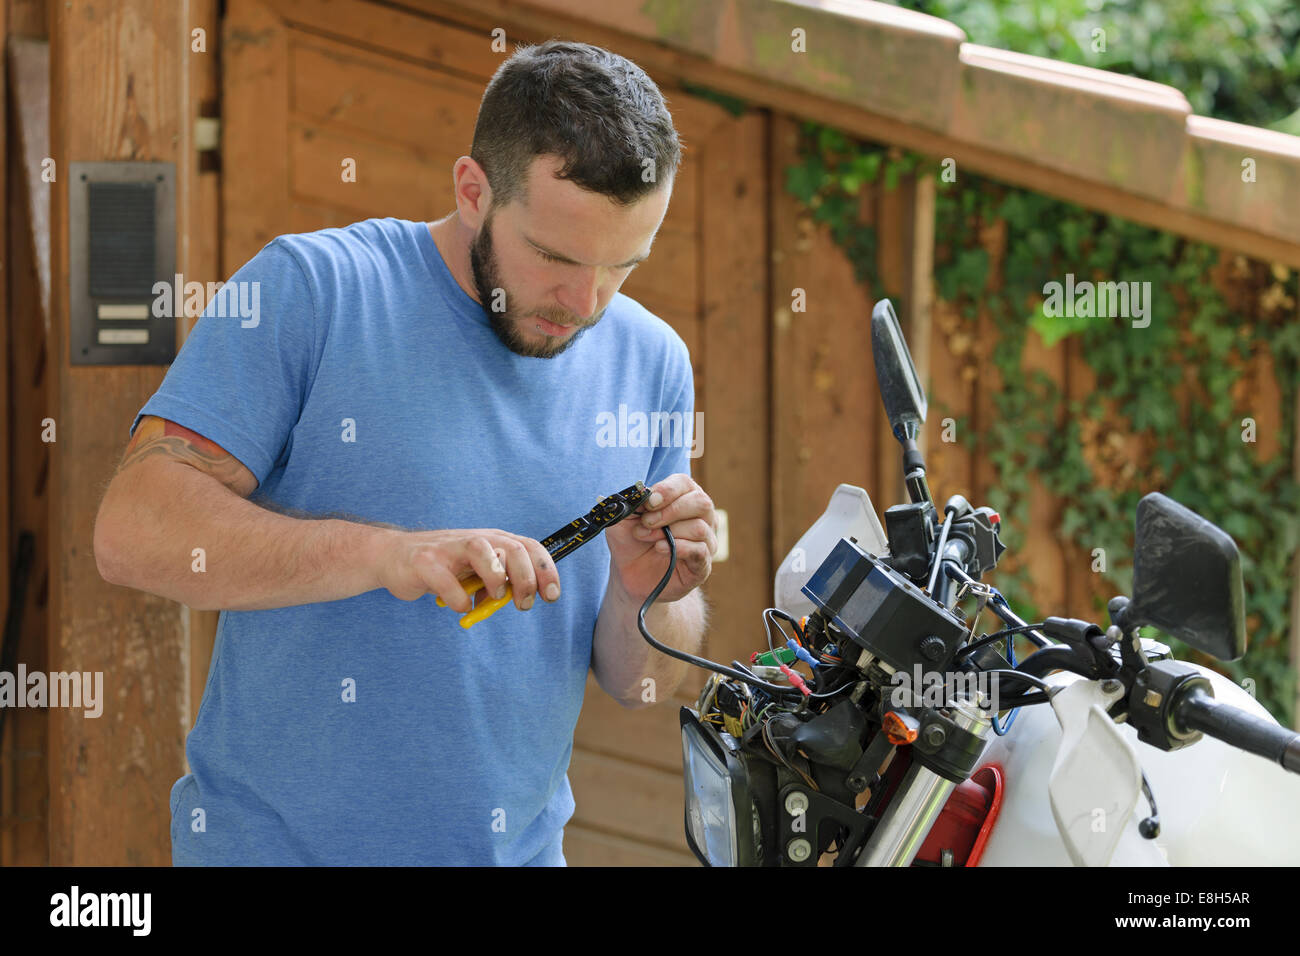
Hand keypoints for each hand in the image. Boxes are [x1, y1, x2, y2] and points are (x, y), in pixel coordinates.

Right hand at [374, 528, 561, 612]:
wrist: (394, 557)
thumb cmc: (443, 566)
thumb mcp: (476, 572)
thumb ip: (500, 582)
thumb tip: (522, 597)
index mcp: (492, 541)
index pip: (528, 547)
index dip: (545, 570)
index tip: (551, 595)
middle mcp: (474, 540)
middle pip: (512, 549)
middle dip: (526, 579)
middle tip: (523, 604)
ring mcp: (448, 548)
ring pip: (482, 550)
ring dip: (496, 578)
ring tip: (494, 597)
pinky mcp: (424, 561)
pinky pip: (447, 581)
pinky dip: (459, 600)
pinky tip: (461, 607)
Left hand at [604, 474, 716, 604]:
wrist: (631, 574)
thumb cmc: (631, 541)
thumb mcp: (623, 519)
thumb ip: (631, 504)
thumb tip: (640, 492)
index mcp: (684, 497)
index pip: (685, 484)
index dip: (667, 490)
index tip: (648, 502)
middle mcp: (702, 517)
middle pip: (700, 502)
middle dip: (670, 511)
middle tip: (646, 522)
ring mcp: (706, 541)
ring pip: (699, 528)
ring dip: (668, 532)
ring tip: (646, 537)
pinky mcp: (702, 565)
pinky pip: (699, 551)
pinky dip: (679, 547)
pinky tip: (660, 548)